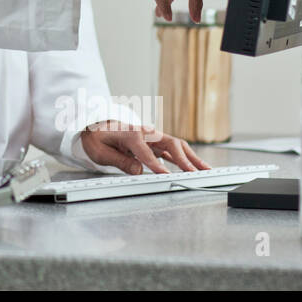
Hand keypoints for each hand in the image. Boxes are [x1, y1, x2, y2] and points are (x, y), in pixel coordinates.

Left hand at [79, 120, 211, 174]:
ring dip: (191, 158)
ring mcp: (152, 137)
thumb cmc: (97, 138)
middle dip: (184, 159)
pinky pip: (173, 150)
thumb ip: (120, 161)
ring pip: (176, 146)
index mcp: (130, 134)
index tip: (166, 176)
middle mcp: (145, 133)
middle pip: (170, 144)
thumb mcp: (100, 152)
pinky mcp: (154, 142)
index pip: (146, 152)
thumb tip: (139, 171)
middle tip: (195, 173)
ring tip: (206, 170)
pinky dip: (185, 158)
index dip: (156, 165)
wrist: (95, 125)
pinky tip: (194, 167)